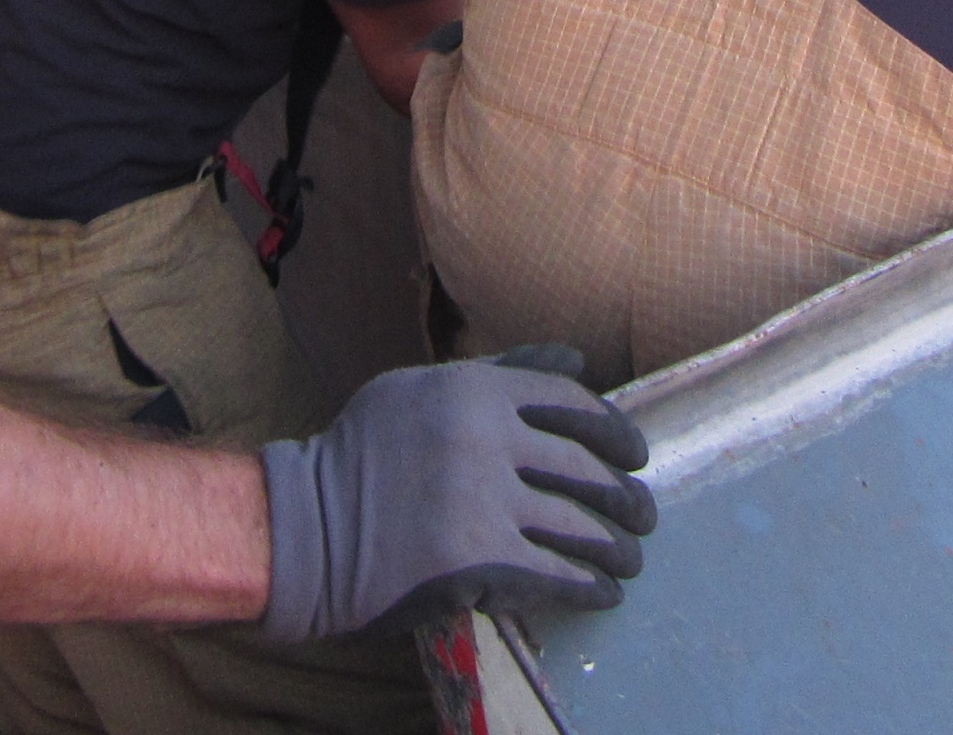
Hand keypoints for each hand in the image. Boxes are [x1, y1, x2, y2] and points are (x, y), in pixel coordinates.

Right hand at [258, 347, 654, 641]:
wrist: (308, 528)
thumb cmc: (362, 452)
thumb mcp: (422, 388)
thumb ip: (501, 372)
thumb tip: (577, 361)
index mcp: (475, 391)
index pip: (572, 405)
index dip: (615, 432)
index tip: (637, 454)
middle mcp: (487, 440)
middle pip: (584, 468)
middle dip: (626, 497)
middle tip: (644, 514)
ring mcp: (484, 502)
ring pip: (578, 525)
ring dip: (616, 547)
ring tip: (631, 558)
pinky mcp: (479, 560)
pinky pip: (555, 574)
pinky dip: (589, 586)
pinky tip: (604, 592)